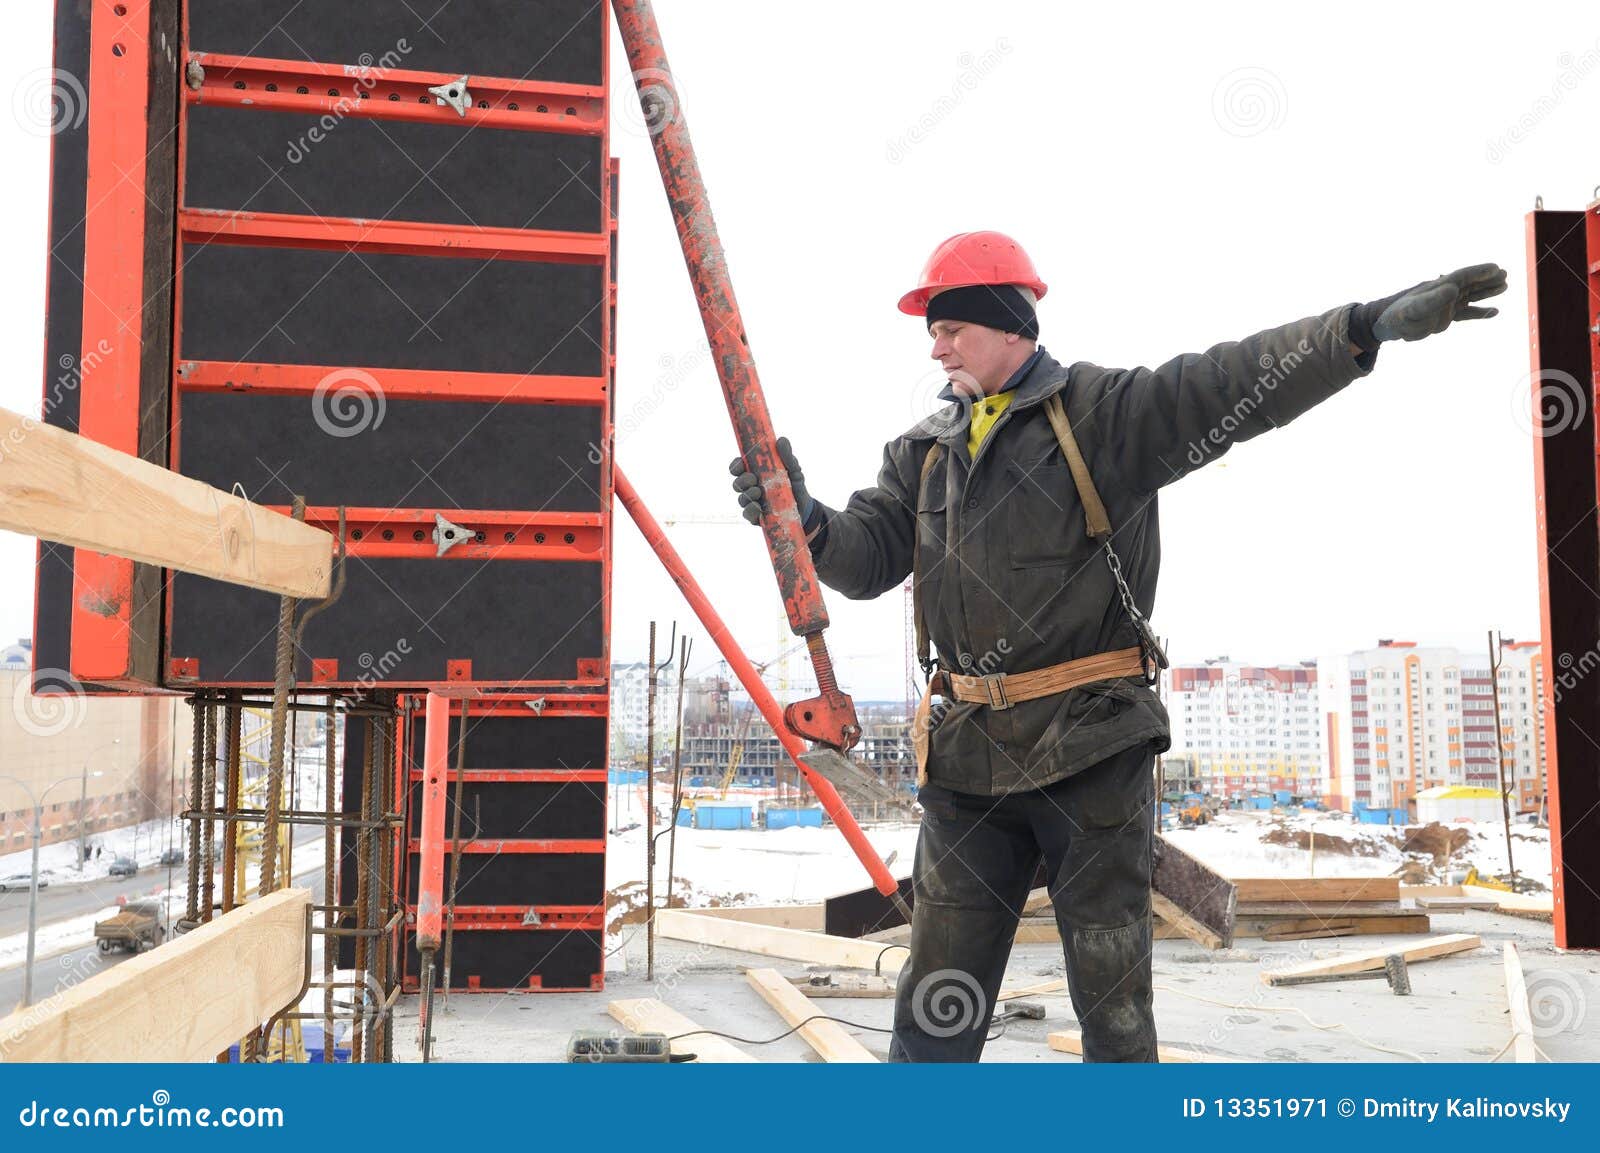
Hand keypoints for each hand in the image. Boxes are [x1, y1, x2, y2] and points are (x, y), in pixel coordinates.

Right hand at [729, 437, 812, 525]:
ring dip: (748, 494)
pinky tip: (758, 507)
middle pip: (737, 483)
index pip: (738, 468)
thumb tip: (781, 440)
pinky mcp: (757, 517)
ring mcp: (753, 503)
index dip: (736, 465)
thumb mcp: (794, 469)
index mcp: (755, 473)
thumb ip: (788, 456)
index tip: (741, 465)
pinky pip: (747, 514)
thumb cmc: (795, 485)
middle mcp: (751, 488)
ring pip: (741, 499)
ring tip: (759, 492)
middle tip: (753, 479)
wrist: (805, 507)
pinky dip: (751, 510)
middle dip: (742, 480)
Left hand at [1355, 263, 1507, 345]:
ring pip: (1472, 296)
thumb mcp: (1414, 309)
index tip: (1495, 268)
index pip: (1462, 276)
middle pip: (1471, 283)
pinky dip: (1481, 313)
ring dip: (1487, 292)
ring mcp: (1447, 305)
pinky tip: (1494, 312)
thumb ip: (1432, 300)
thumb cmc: (1399, 316)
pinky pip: (1467, 313)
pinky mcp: (1446, 317)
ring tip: (1505, 286)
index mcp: (1439, 287)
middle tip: (1505, 274)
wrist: (1389, 326)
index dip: (1478, 271)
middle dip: (1487, 279)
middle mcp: (1445, 293)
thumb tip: (1452, 289)